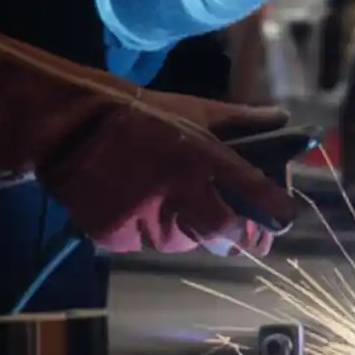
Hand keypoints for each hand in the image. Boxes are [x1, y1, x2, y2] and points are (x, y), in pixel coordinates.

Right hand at [0, 28, 298, 255]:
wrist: (70, 127)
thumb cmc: (140, 115)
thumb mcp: (196, 110)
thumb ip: (244, 121)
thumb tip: (284, 118)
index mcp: (202, 157)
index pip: (253, 192)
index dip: (275, 213)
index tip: (285, 221)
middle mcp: (178, 191)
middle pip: (221, 235)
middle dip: (234, 236)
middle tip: (237, 232)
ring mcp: (145, 216)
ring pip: (182, 242)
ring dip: (187, 231)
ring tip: (170, 201)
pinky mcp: (117, 234)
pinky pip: (145, 244)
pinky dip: (149, 231)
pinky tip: (138, 205)